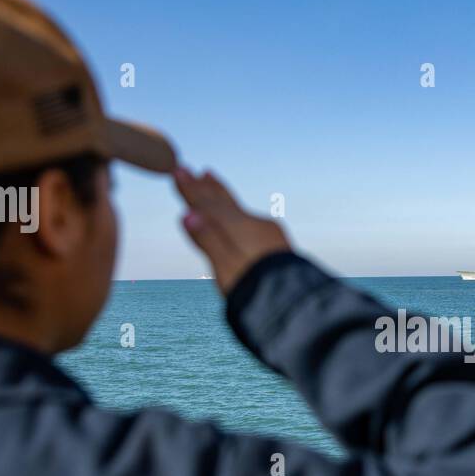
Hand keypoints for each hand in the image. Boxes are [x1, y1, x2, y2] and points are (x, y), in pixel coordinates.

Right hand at [174, 167, 291, 294]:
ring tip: (210, 177)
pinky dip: (236, 211)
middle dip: (205, 187)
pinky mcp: (277, 246)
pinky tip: (239, 215)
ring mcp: (269, 235)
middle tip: (190, 169)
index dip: (191, 190)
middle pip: (223, 203)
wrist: (297, 305)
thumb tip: (188, 215)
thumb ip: (208, 241)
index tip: (177, 171)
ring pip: (237, 208)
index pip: (209, 206)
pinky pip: (249, 219)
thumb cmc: (257, 290)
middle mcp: (255, 225)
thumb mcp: (227, 267)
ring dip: (220, 193)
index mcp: (240, 228)